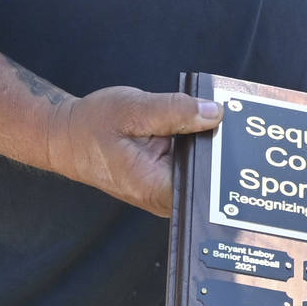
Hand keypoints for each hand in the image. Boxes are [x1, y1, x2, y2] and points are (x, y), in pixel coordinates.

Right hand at [46, 86, 221, 214]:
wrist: (67, 137)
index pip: (208, 185)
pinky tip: (197, 120)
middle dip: (220, 146)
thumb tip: (215, 113)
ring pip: (202, 167)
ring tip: (217, 115)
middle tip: (234, 116)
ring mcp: (165, 189)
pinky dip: (195, 140)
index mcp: (155, 187)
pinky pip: (191, 159)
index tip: (239, 134)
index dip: (225, 159)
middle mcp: (163, 196)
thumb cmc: (91, 126)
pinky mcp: (166, 177)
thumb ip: (175, 111)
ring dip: (208, 141)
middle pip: (209, 176)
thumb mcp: (133, 109)